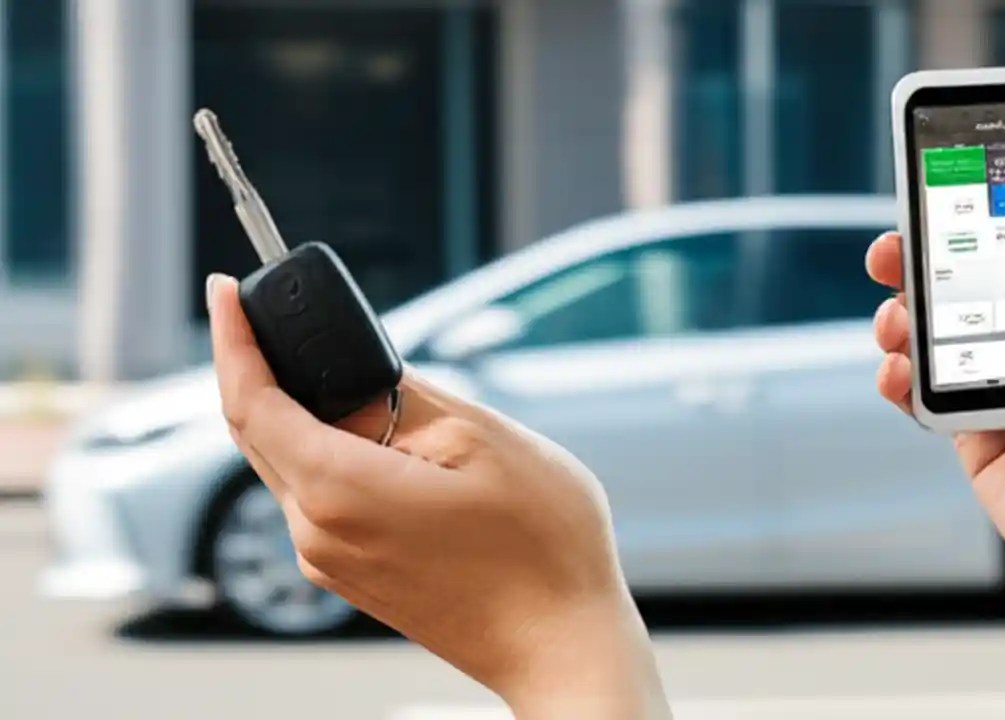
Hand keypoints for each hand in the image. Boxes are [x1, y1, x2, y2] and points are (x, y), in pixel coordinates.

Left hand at [207, 275, 668, 718]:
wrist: (560, 645)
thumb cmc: (541, 547)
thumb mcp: (482, 440)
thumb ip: (405, 398)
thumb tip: (361, 375)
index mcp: (339, 490)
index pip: (251, 401)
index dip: (233, 340)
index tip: (225, 289)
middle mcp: (316, 532)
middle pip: (258, 432)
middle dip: (254, 366)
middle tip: (264, 312)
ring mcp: (332, 561)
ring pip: (288, 465)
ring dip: (294, 409)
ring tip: (331, 366)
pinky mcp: (354, 577)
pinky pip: (316, 498)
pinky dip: (322, 451)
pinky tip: (366, 432)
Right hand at [864, 205, 1004, 609]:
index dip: (973, 230)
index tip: (940, 202)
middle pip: (956, 296)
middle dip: (915, 269)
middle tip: (888, 254)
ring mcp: (992, 393)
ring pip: (927, 342)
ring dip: (899, 323)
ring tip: (895, 324)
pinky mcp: (966, 436)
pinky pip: (918, 398)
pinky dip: (896, 380)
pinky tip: (895, 373)